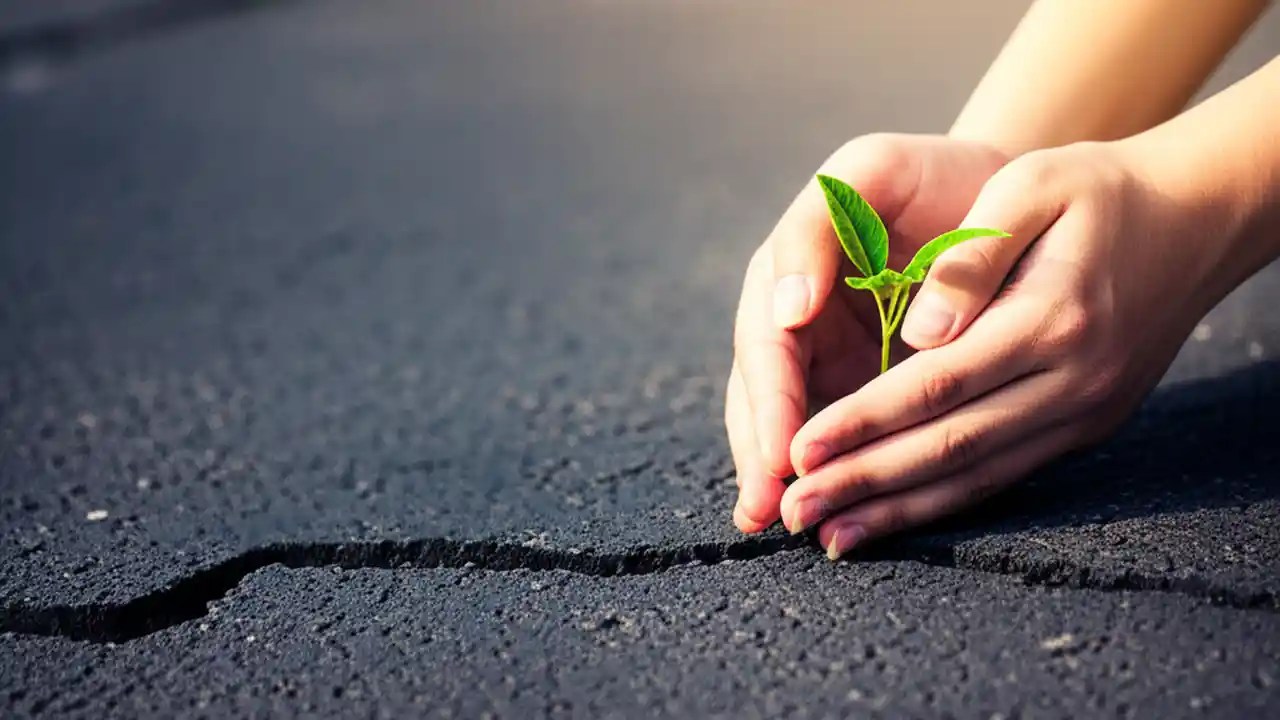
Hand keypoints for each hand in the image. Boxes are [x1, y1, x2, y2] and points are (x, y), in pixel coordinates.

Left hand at [779, 140, 1233, 557]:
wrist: (1189, 219)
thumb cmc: (1092, 190)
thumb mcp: (1032, 185)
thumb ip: (972, 258)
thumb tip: (920, 333)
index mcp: (1051, 316)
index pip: (936, 383)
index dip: (861, 420)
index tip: (797, 448)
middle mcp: (1073, 379)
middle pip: (950, 444)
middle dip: (863, 479)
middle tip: (791, 510)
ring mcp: (1083, 411)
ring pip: (976, 475)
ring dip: (898, 509)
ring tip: (828, 533)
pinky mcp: (1084, 427)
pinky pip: (1003, 475)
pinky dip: (943, 502)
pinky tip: (893, 519)